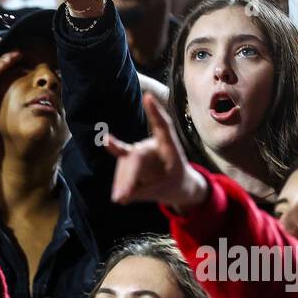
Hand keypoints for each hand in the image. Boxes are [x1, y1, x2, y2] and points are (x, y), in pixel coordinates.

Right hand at [106, 92, 207, 211]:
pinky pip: (122, 170)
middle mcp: (153, 146)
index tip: (148, 97)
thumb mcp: (165, 189)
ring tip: (119, 199)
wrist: (178, 186)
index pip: (162, 127)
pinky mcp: (130, 160)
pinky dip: (120, 184)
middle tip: (122, 197)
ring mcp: (140, 152)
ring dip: (122, 182)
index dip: (154, 113)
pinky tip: (120, 197)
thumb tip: (121, 197)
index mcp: (170, 147)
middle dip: (129, 176)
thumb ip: (144, 191)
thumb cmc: (176, 184)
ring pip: (126, 164)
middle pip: (137, 157)